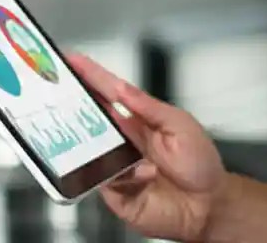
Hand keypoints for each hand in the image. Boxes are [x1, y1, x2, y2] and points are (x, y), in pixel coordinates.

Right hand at [67, 52, 227, 241]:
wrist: (209, 206)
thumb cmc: (200, 164)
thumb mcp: (180, 126)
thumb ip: (149, 107)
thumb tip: (122, 89)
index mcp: (138, 120)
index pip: (109, 93)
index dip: (90, 76)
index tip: (71, 60)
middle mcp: (122, 142)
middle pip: (90, 120)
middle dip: (73, 105)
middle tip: (58, 92)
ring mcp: (116, 167)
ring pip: (89, 150)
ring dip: (90, 142)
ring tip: (99, 136)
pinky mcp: (115, 193)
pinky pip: (103, 180)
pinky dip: (121, 175)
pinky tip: (144, 173)